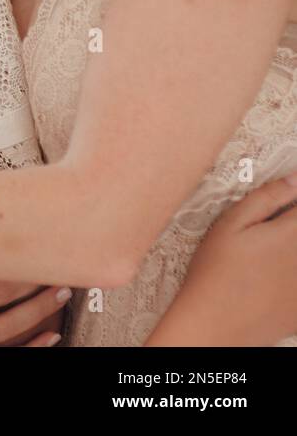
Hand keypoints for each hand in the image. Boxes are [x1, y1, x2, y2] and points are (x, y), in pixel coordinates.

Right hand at [147, 173, 296, 345]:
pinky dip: (288, 273)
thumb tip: (293, 180)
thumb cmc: (216, 272)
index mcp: (292, 233)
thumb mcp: (230, 226)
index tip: (286, 201)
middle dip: (290, 226)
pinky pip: (296, 279)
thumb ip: (266, 199)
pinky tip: (270, 275)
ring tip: (267, 253)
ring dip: (288, 248)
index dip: (294, 198)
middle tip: (271, 233)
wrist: (217, 323)